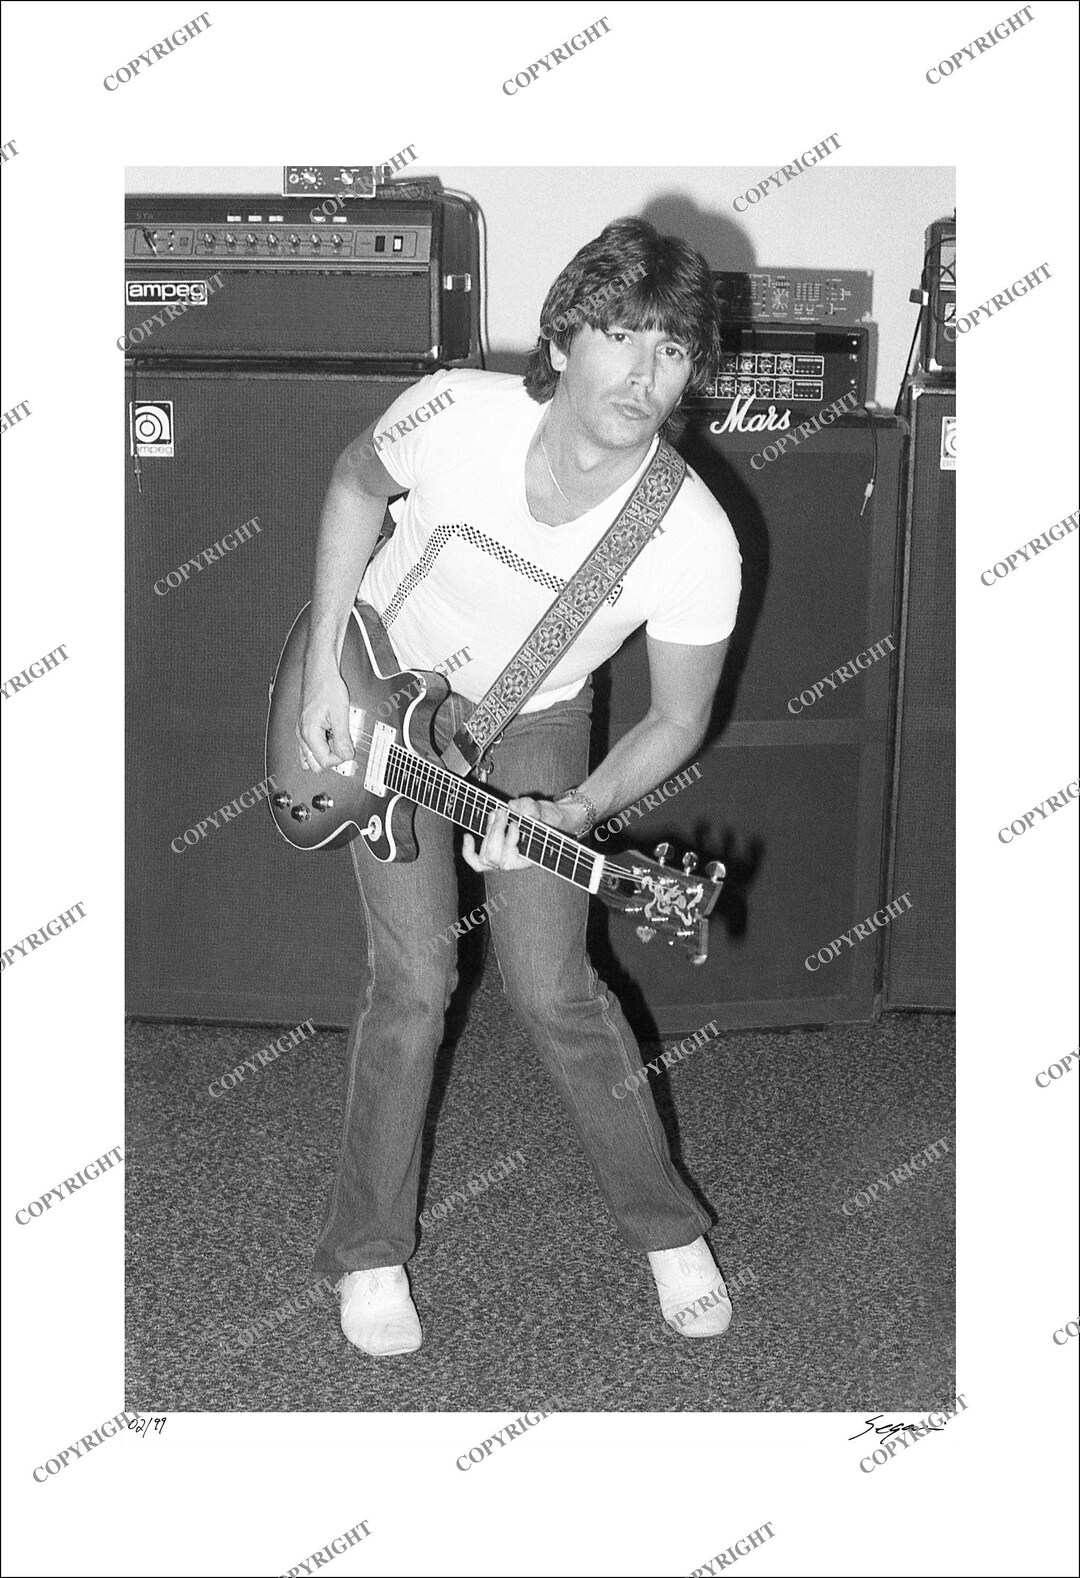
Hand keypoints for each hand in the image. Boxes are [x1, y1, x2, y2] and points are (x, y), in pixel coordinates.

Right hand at [297, 664, 352, 770]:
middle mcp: (301, 734)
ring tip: (337, 737)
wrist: (320, 671)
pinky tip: (332, 733)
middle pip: (314, 764)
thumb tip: (347, 755)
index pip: (324, 762)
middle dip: (331, 758)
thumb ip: (343, 737)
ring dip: (326, 752)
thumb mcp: (340, 713)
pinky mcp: (306, 727)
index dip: (340, 758)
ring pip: (311, 757)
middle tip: (343, 744)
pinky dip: (323, 745)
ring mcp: (302, 731)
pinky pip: (311, 746)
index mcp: (308, 732)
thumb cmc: (327, 686)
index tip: (349, 747)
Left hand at [461, 795, 579, 872]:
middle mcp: (514, 862)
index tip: (515, 823)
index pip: (508, 860)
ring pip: (484, 857)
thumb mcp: (544, 810)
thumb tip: (512, 805)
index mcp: (528, 859)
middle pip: (493, 857)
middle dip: (494, 832)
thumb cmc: (547, 818)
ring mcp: (502, 859)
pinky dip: (468, 851)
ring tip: (495, 815)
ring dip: (487, 833)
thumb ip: (530, 808)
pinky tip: (467, 836)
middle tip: (502, 812)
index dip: (508, 842)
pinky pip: (476, 861)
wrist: (547, 820)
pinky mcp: (493, 852)